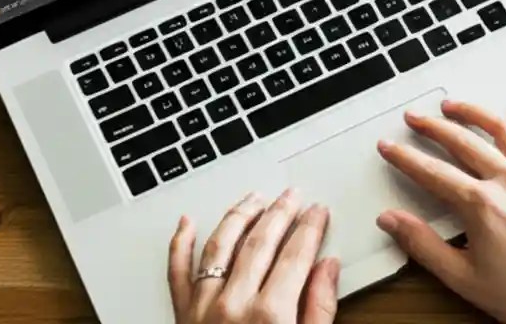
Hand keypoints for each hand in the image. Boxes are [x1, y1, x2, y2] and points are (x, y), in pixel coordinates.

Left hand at [168, 190, 340, 323]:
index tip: (318, 212)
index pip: (296, 253)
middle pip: (260, 240)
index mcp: (271, 315)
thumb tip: (328, 268)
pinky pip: (177, 271)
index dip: (310, 227)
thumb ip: (319, 309)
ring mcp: (202, 308)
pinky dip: (180, 242)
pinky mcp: (180, 316)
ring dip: (239, 214)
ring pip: (220, 243)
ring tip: (254, 198)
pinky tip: (187, 222)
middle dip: (280, 211)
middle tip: (292, 195)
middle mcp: (233, 304)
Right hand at [376, 89, 505, 323]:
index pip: (432, 172)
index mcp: (481, 205)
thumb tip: (390, 220)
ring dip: (474, 112)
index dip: (405, 157)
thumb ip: (422, 245)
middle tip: (414, 119)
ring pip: (502, 130)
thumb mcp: (462, 276)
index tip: (389, 146)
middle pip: (462, 142)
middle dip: (432, 127)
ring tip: (454, 105)